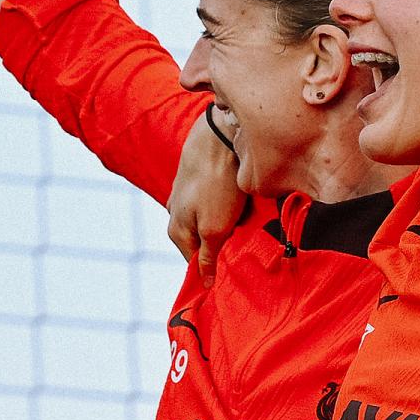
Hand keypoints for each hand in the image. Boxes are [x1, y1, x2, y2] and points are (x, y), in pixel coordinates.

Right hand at [166, 105, 246, 285]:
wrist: (220, 135)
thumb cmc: (218, 184)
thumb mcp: (215, 228)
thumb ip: (208, 257)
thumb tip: (204, 285)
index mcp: (176, 230)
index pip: (195, 263)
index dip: (215, 268)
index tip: (236, 266)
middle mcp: (175, 213)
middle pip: (203, 240)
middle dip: (224, 240)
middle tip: (243, 233)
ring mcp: (185, 195)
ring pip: (212, 220)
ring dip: (229, 220)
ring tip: (244, 211)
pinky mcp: (200, 178)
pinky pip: (218, 201)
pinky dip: (231, 202)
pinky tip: (241, 196)